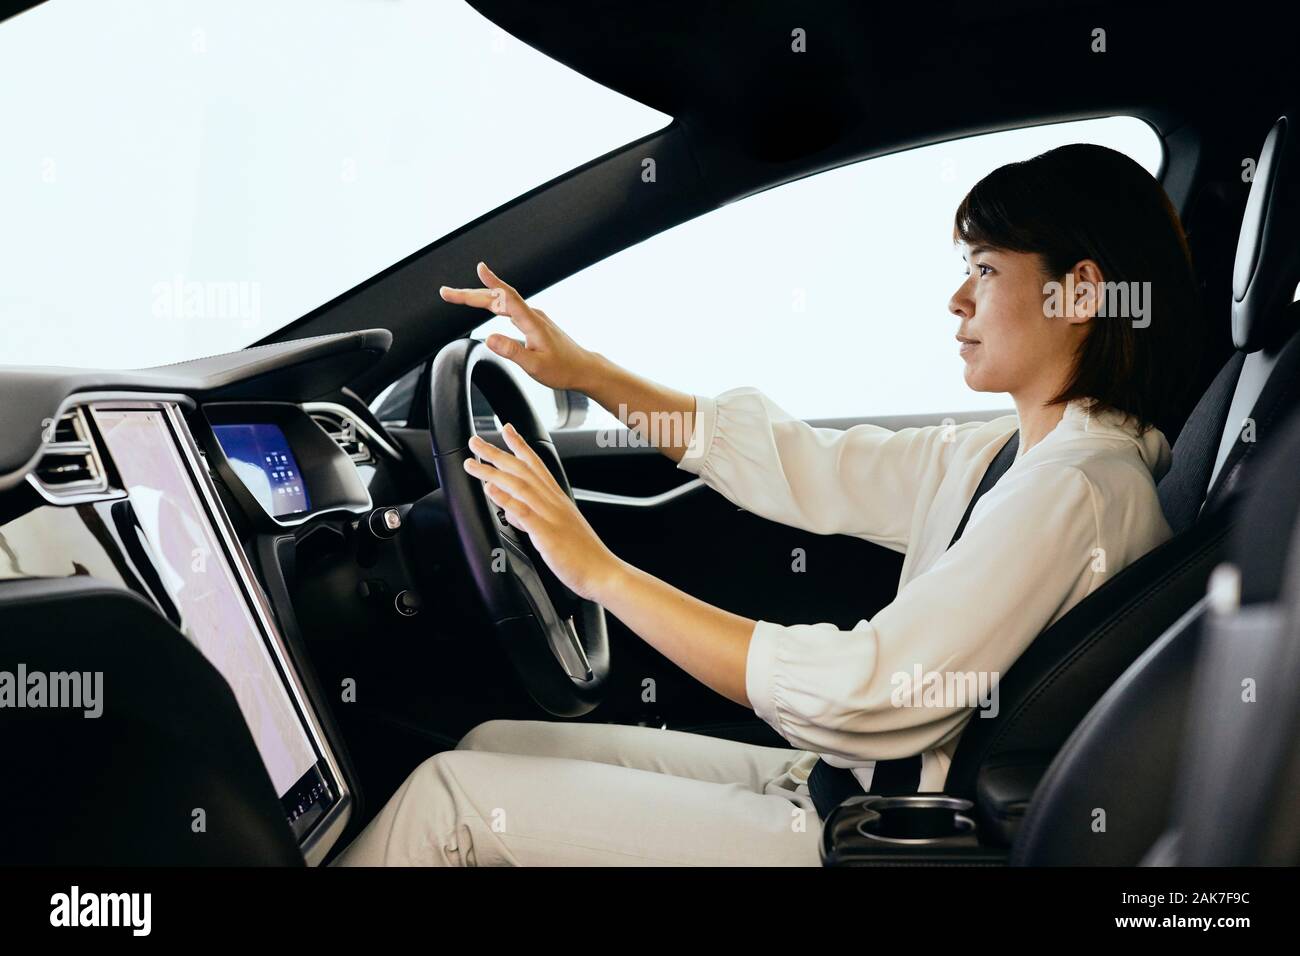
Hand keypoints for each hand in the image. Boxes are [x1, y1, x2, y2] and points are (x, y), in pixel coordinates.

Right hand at [440, 262, 598, 392]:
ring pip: (502, 303)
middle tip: (446, 293)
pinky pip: (509, 308)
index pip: (508, 297)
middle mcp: (532, 315)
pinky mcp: (534, 323)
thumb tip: (489, 339)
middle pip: (497, 299)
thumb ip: (512, 351)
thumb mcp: (535, 366)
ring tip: (457, 297)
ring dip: (479, 298)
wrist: (584, 369)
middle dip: (470, 294)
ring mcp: (533, 318)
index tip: (479, 268)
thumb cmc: (563, 369)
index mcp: (532, 322)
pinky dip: (492, 304)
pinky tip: (486, 304)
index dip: (492, 282)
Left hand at [463, 423, 623, 601]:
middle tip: (475, 441)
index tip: (506, 429)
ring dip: (494, 472)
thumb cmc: (583, 554)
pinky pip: (525, 513)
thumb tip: (511, 508)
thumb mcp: (557, 529)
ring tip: (473, 463)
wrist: (603, 572)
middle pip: (522, 470)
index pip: (536, 465)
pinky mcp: (547, 535)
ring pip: (520, 486)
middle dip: (497, 453)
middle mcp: (553, 502)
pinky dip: (507, 500)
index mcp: (557, 499)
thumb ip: (532, 516)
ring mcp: (551, 517)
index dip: (520, 445)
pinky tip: (491, 491)